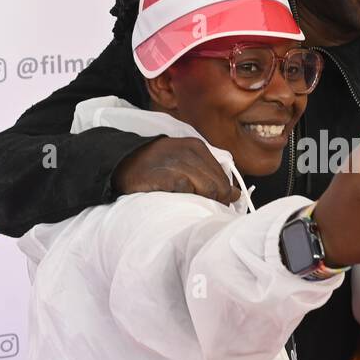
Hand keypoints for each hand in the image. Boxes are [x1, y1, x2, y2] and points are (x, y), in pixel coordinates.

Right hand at [112, 137, 240, 204]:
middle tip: (207, 213)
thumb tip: (237, 194)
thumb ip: (210, 175)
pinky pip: (187, 191)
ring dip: (204, 203)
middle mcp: (189, 152)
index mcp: (197, 147)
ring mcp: (178, 162)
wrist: (122, 163)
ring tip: (194, 210)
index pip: (223, 176)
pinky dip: (187, 200)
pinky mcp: (166, 175)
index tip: (218, 206)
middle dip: (218, 202)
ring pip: (208, 189)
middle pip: (218, 185)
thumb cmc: (155, 167)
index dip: (224, 194)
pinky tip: (179, 203)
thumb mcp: (183, 163)